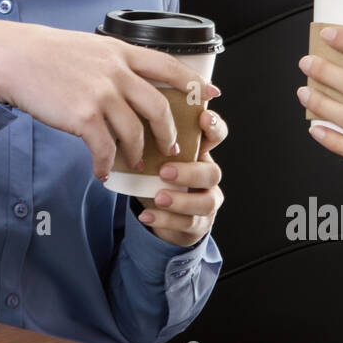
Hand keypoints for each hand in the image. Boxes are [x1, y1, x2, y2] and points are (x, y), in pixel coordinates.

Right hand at [0, 19, 221, 178]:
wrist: (12, 57)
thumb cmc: (43, 52)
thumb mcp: (87, 46)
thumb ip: (110, 61)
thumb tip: (124, 80)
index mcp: (119, 51)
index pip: (168, 65)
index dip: (192, 82)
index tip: (210, 94)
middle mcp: (116, 72)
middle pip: (159, 107)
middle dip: (168, 132)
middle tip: (169, 148)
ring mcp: (102, 95)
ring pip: (135, 132)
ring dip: (138, 153)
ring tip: (135, 163)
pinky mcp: (84, 117)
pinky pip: (105, 149)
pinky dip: (106, 164)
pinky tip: (102, 172)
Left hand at [132, 106, 225, 246]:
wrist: (161, 213)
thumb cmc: (157, 177)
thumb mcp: (155, 158)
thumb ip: (151, 144)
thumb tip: (126, 127)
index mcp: (200, 153)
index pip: (216, 135)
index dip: (214, 127)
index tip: (203, 118)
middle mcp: (209, 175)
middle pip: (212, 173)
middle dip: (190, 173)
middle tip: (164, 172)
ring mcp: (208, 201)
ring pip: (206, 202)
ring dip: (180, 200)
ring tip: (158, 198)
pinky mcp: (200, 224)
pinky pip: (187, 223)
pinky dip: (165, 220)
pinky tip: (147, 216)